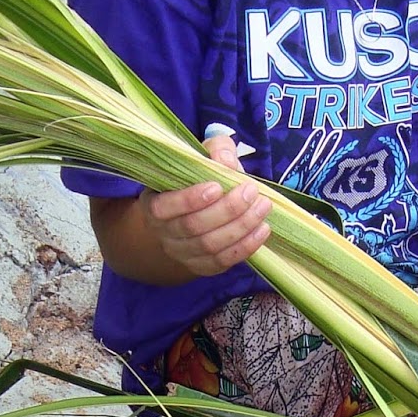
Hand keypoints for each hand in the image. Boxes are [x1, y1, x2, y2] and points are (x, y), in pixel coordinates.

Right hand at [146, 134, 271, 276]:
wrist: (196, 213)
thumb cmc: (199, 179)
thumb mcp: (204, 156)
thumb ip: (216, 150)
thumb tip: (226, 162)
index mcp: (155, 203)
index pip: (165, 207)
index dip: (190, 199)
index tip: (217, 186)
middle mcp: (164, 232)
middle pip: (193, 227)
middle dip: (227, 209)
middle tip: (251, 191)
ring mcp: (182, 253)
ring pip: (210, 246)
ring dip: (241, 227)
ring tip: (263, 207)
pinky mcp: (202, 266)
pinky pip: (223, 262)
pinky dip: (246, 246)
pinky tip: (262, 229)